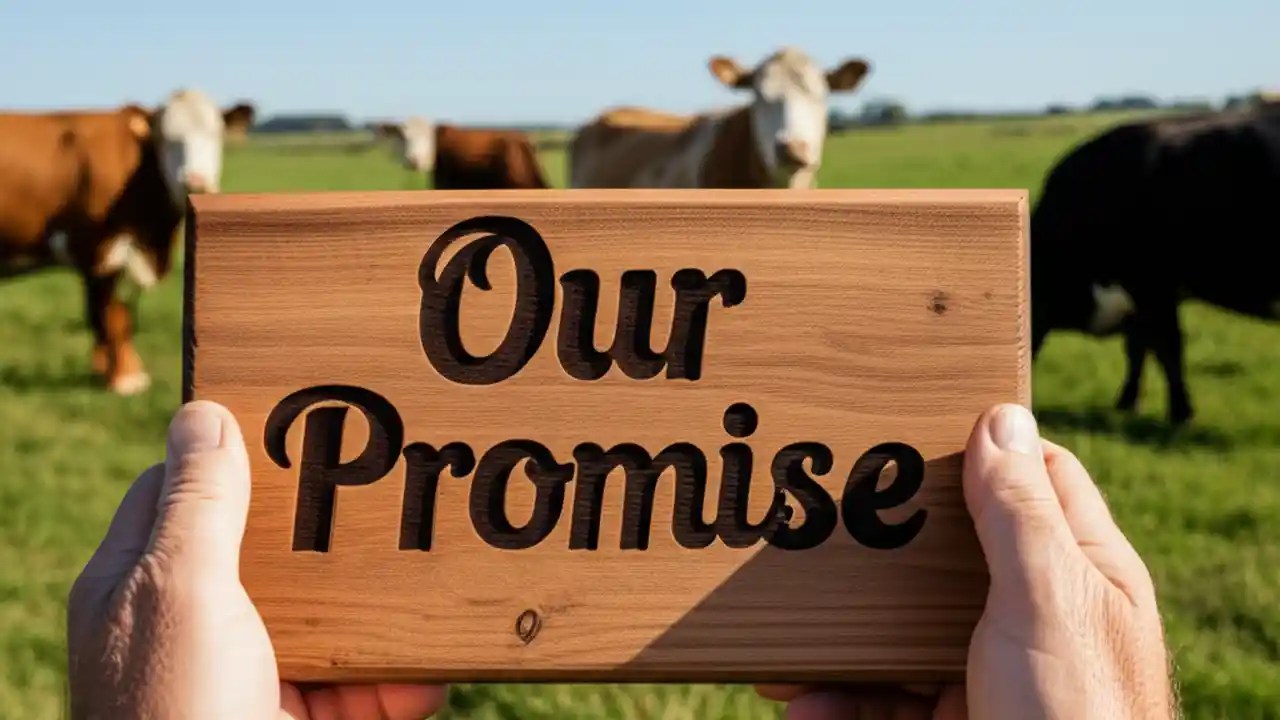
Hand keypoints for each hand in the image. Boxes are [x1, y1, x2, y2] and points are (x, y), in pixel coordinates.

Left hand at [66, 400, 448, 718]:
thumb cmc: (175, 712)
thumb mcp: (182, 590)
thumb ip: (199, 504)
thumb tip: (204, 411)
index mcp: (142, 588)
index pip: (182, 494)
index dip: (240, 457)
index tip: (304, 424)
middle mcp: (191, 631)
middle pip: (271, 556)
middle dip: (333, 534)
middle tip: (392, 492)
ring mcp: (244, 681)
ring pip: (324, 624)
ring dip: (380, 612)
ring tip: (433, 577)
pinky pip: (359, 692)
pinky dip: (400, 685)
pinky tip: (433, 673)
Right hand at [755, 403, 1176, 718]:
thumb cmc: (1080, 718)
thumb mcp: (1046, 602)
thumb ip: (1018, 514)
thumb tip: (1000, 416)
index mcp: (1077, 572)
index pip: (1036, 480)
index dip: (980, 448)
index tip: (909, 424)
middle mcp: (1037, 618)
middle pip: (947, 557)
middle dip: (879, 551)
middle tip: (818, 524)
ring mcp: (995, 676)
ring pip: (903, 637)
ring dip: (841, 644)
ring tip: (783, 648)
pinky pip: (885, 702)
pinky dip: (841, 702)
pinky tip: (805, 704)